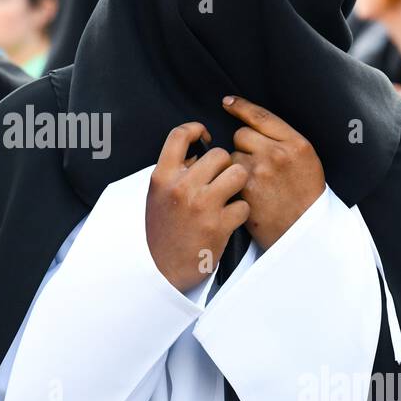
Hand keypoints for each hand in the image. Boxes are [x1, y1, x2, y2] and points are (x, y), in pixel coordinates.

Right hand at [146, 122, 249, 291]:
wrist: (160, 271)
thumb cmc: (161, 233)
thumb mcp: (157, 197)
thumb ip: (174, 173)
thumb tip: (197, 153)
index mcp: (162, 177)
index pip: (179, 135)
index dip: (196, 129)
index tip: (205, 135)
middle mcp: (181, 187)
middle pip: (219, 154)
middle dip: (225, 165)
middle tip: (221, 178)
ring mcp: (201, 206)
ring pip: (238, 174)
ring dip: (238, 184)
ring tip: (230, 195)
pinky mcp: (219, 225)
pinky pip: (244, 205)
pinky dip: (240, 213)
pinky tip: (229, 220)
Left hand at [223, 96, 324, 250]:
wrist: (303, 231)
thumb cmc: (305, 194)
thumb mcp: (307, 161)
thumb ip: (283, 140)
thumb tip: (252, 122)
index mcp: (296, 144)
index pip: (262, 116)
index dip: (241, 106)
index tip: (228, 102)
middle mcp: (277, 153)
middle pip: (241, 134)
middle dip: (242, 145)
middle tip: (255, 162)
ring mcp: (259, 172)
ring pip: (231, 155)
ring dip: (236, 164)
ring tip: (254, 181)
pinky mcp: (245, 190)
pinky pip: (228, 176)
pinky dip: (232, 183)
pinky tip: (247, 192)